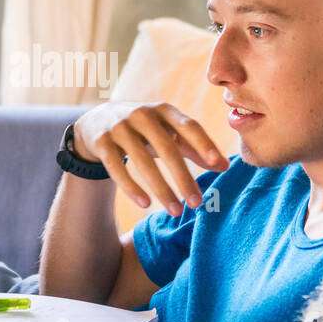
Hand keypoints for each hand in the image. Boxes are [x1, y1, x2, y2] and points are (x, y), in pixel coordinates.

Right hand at [72, 102, 229, 216]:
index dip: (203, 143)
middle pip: (167, 148)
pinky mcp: (102, 142)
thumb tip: (224, 167)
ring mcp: (119, 127)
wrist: (97, 120)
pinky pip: (117, 168)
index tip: (217, 163)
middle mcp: (142, 114)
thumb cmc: (144, 130)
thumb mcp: (168, 133)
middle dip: (183, 177)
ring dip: (161, 188)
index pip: (188, 126)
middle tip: (197, 203)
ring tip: (175, 211)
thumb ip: (195, 148)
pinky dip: (131, 187)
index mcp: (164, 110)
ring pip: (142, 161)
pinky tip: (145, 204)